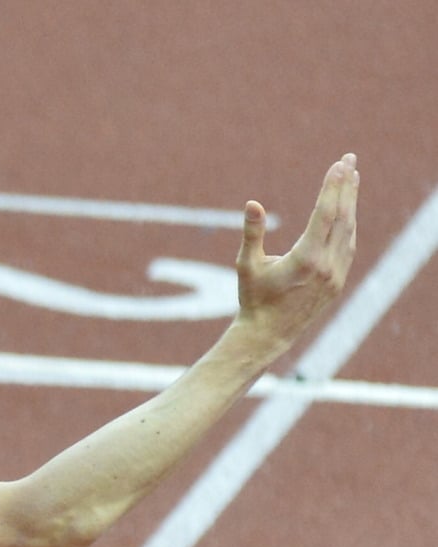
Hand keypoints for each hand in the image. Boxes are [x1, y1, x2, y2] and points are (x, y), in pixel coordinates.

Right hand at [234, 153, 358, 345]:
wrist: (268, 334)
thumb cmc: (253, 299)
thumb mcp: (247, 265)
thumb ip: (252, 233)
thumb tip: (252, 204)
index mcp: (306, 259)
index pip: (326, 214)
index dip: (333, 187)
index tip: (338, 165)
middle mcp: (327, 265)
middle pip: (343, 216)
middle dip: (346, 186)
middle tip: (349, 159)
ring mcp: (336, 274)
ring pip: (349, 229)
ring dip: (350, 202)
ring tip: (352, 178)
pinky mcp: (338, 281)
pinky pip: (348, 245)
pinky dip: (349, 223)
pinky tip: (347, 210)